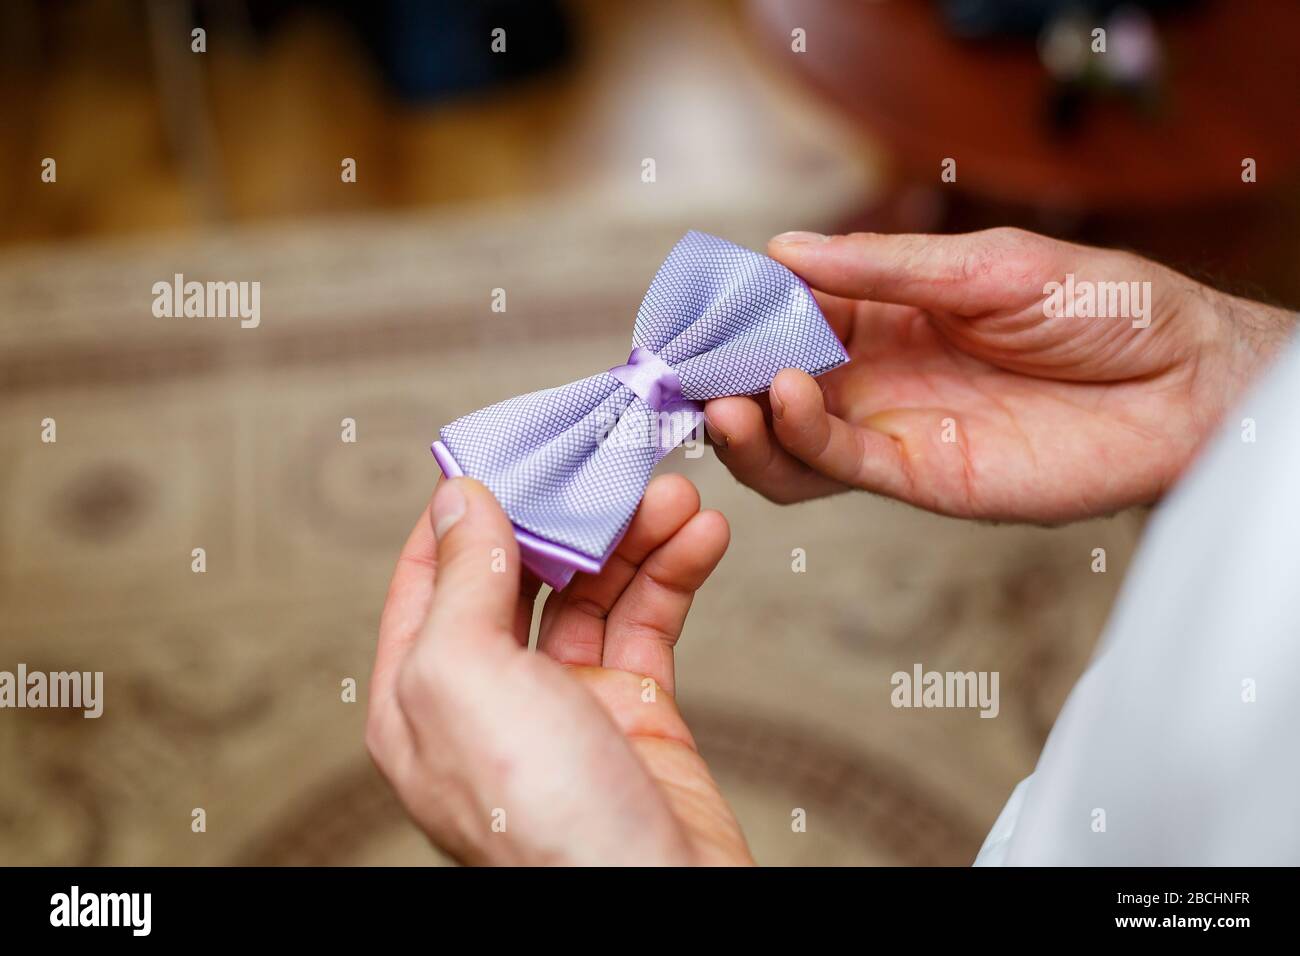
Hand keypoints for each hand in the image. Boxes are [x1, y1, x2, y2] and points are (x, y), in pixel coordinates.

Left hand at [366, 473, 751, 865]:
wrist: (661, 906)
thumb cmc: (543, 818)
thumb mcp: (467, 681)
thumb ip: (461, 583)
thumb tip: (460, 499)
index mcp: (422, 692)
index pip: (430, 574)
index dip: (465, 507)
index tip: (508, 450)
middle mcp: (490, 695)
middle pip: (523, 572)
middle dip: (568, 513)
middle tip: (611, 461)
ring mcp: (566, 705)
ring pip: (595, 591)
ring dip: (634, 535)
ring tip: (675, 495)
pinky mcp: (636, 714)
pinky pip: (650, 623)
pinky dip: (675, 574)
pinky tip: (700, 538)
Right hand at [705, 228, 1295, 521]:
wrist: (1182, 382)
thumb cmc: (1099, 305)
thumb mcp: (985, 266)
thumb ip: (883, 268)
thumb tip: (780, 251)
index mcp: (886, 310)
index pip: (786, 311)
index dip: (736, 310)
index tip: (691, 305)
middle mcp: (877, 374)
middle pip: (770, 382)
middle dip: (719, 376)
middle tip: (679, 367)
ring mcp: (894, 428)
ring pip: (787, 440)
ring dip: (743, 421)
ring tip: (721, 395)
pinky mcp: (921, 478)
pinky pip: (839, 465)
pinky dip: (799, 437)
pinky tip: (783, 398)